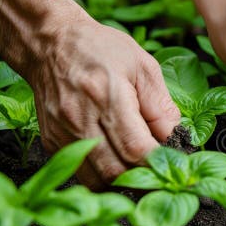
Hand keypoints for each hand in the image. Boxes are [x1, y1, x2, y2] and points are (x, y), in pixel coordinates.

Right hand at [29, 17, 179, 187]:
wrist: (50, 43)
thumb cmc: (99, 48)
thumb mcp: (142, 66)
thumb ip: (161, 106)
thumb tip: (176, 138)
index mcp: (107, 97)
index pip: (136, 148)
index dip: (158, 162)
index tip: (175, 163)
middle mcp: (80, 119)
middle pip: (116, 171)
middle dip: (144, 178)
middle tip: (162, 171)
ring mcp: (63, 134)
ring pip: (97, 180)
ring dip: (123, 182)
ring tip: (140, 170)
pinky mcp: (52, 142)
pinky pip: (81, 173)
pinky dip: (103, 177)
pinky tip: (118, 163)